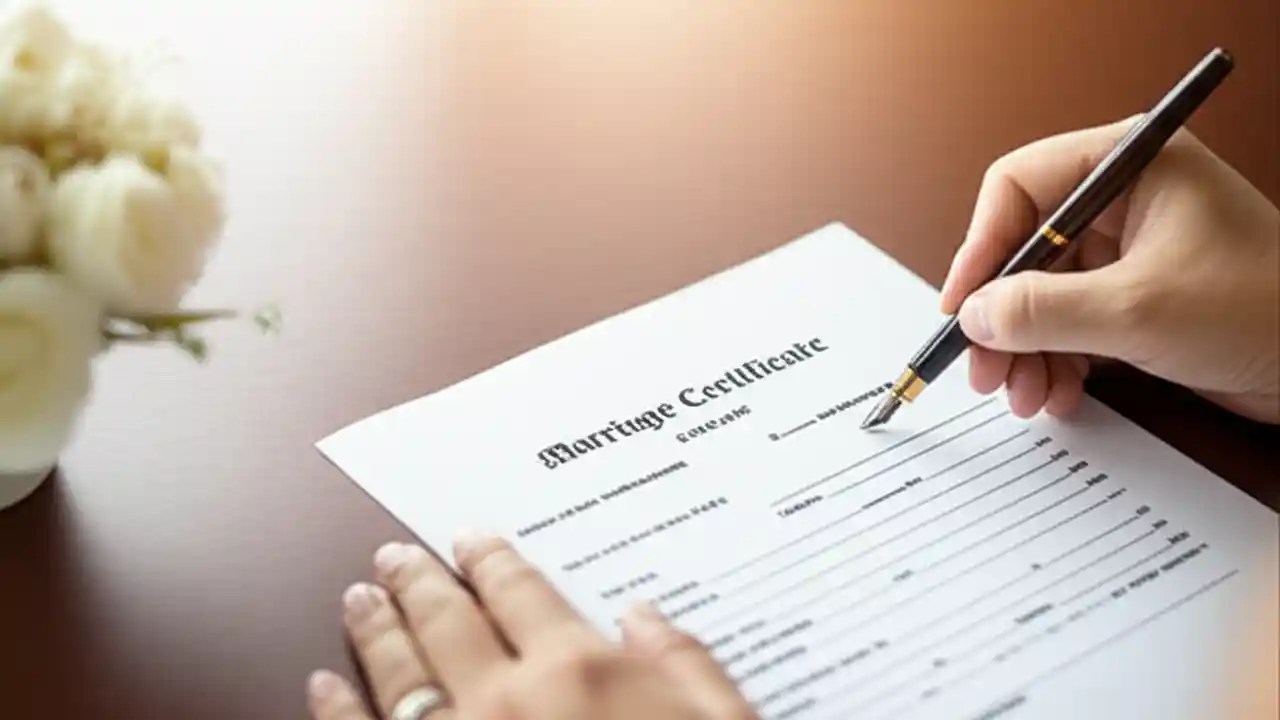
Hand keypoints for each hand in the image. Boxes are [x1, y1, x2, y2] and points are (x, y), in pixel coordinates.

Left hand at [306, 536, 755, 719]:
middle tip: (397, 557)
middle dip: (418, 581)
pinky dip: (336, 707)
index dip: (491, 560)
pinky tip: (323, 685)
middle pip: (447, 619)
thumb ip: (688, 669)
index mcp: (580, 674)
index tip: (473, 541)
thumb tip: (649, 617)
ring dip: (374, 628)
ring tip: (359, 599)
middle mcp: (506, 701)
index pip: (521, 594)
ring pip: (396, 670)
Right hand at [941, 117, 1279, 422]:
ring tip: (1025, 394)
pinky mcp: (1138, 297)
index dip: (981, 247)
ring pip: (1042, 294)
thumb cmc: (1265, 310)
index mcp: (1133, 164)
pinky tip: (1057, 394)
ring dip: (1025, 349)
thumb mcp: (1136, 311)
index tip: (962, 305)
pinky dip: (1056, 360)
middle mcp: (1127, 200)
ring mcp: (1132, 251)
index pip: (1020, 186)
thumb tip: (974, 315)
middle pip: (1025, 248)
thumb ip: (1041, 311)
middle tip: (983, 366)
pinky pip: (1070, 323)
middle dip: (1001, 315)